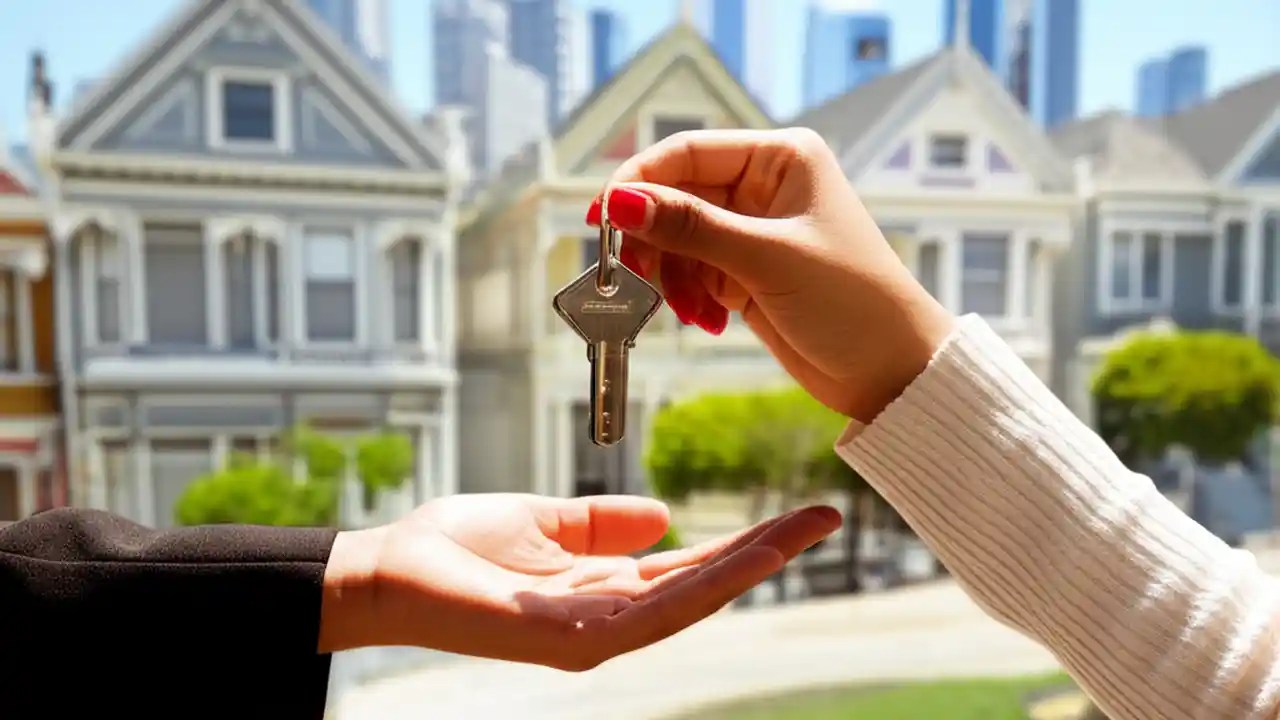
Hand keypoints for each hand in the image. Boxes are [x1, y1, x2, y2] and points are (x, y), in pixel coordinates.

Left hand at [318, 493, 839, 669]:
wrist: (388, 569)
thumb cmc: (455, 547)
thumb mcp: (544, 521)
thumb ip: (600, 522)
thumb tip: (664, 517)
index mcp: (602, 588)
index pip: (687, 566)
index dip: (742, 544)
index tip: (793, 515)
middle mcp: (607, 619)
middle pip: (701, 586)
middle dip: (764, 554)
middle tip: (823, 518)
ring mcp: (592, 637)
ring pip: (688, 605)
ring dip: (745, 571)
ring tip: (797, 537)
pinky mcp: (571, 643)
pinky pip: (649, 617)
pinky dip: (700, 591)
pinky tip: (737, 565)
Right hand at [587, 128, 955, 422]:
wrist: (892, 373)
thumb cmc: (853, 303)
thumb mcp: (766, 260)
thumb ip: (690, 228)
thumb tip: (620, 200)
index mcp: (780, 159)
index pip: (687, 152)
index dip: (637, 181)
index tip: (601, 217)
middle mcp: (764, 187)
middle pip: (675, 197)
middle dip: (652, 239)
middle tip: (630, 274)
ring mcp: (753, 232)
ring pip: (678, 240)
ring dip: (670, 277)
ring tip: (688, 311)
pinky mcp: (747, 273)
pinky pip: (693, 273)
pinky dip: (688, 298)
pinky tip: (709, 321)